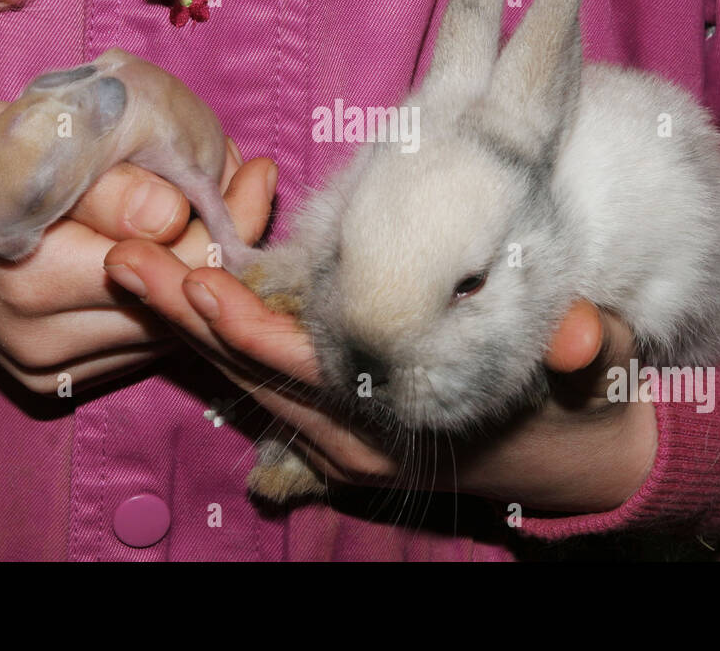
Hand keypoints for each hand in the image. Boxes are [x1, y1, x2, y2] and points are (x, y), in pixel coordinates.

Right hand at [0, 96, 262, 392]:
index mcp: (33, 282)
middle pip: (178, 303)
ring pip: (165, 326)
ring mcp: (46, 370)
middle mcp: (42, 345)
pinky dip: (163, 291)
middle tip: (253, 179)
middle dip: (224, 241)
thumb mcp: (22, 140)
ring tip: (217, 200)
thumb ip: (104, 183)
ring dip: (197, 268)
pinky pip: (137, 339)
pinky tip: (171, 242)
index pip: (173, 265)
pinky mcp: (51, 378)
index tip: (255, 168)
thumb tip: (179, 213)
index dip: (226, 216)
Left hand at [105, 229, 657, 514]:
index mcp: (410, 421)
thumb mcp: (595, 371)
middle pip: (254, 376)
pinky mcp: (332, 429)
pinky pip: (261, 386)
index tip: (198, 281)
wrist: (577, 461)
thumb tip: (585, 335)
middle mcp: (359, 442)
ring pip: (246, 383)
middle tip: (124, 259)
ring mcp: (339, 442)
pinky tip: (182, 302)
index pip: (314, 374)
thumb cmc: (582, 402)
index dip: (254, 330)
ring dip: (187, 329)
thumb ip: (587, 349)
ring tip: (135, 270)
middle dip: (186, 320)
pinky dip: (218, 343)